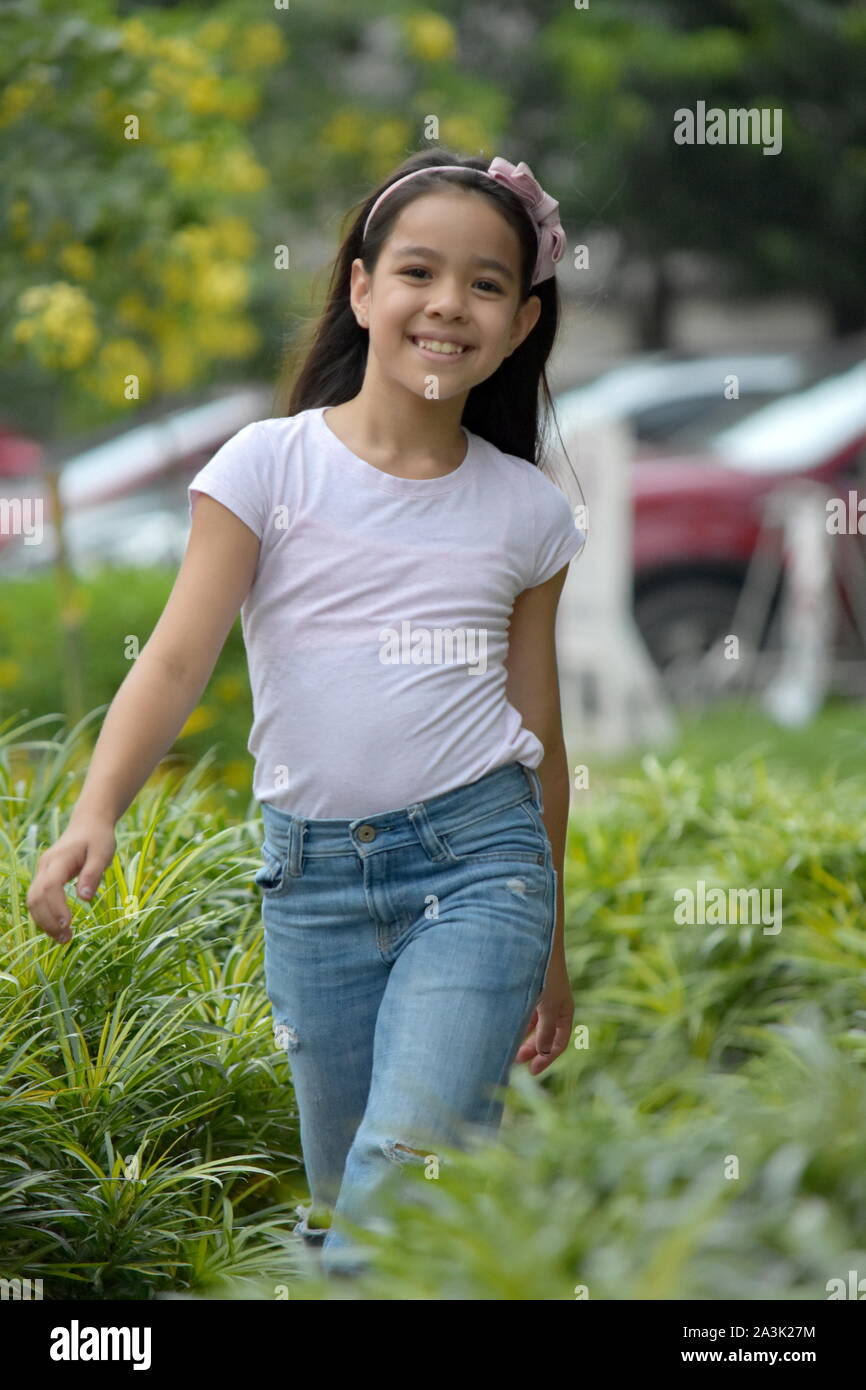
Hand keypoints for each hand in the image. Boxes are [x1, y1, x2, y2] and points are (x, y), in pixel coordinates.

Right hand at [26, 814, 115, 944]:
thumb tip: (85, 898)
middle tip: (66, 939)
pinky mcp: (44, 877)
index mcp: (59, 859)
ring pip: (33, 900)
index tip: (68, 924)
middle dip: (48, 920)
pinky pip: (38, 899)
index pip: (50, 886)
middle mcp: (45, 866)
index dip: (55, 908)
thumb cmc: (98, 838)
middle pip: (36, 897)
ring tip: (63, 938)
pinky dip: (45, 915)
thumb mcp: (103, 853)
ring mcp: (42, 872)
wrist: (88, 824)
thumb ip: (93, 874)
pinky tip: (58, 928)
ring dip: (44, 921)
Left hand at [514, 954, 572, 1074]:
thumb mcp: (547, 1006)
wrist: (537, 943)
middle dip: (532, 1049)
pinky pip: (524, 1011)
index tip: (531, 1072)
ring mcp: (542, 996)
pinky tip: (505, 1027)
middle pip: (545, 1035)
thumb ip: (545, 1031)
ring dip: (523, 1037)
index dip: (546, 1058)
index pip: (559, 1042)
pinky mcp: (529, 987)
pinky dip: (517, 1022)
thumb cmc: (545, 974)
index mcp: (565, 1010)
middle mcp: (555, 1005)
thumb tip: (542, 1053)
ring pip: (533, 1024)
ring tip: (507, 1047)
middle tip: (515, 1061)